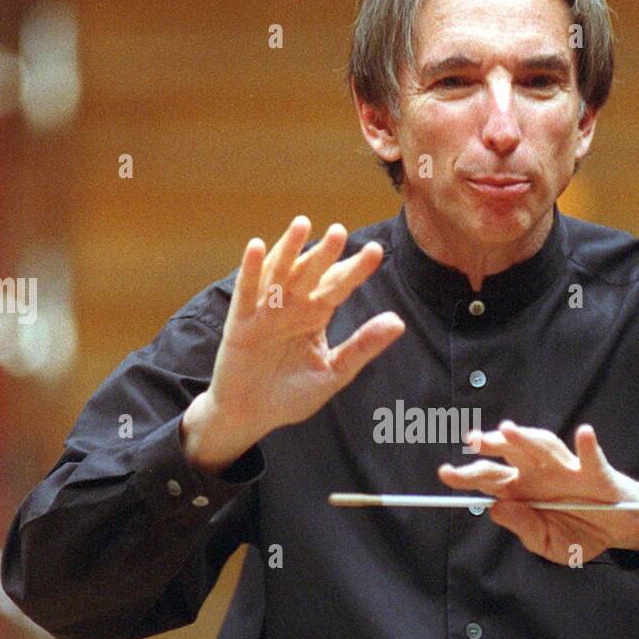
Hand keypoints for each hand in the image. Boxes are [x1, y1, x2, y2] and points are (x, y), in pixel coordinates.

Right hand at [185, 217, 404, 467]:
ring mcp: (265, 311)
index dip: (355, 269)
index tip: (376, 251)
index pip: (338, 286)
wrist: (251, 415)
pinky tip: (257, 245)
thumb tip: (399, 321)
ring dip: (289, 249)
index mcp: (316, 315)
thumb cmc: (292, 394)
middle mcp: (292, 306)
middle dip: (325, 254)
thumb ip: (363, 346)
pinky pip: (246, 292)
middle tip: (340, 231)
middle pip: (311, 274)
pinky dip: (250, 269)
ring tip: (302, 223)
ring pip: (279, 273)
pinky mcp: (240, 322)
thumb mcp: (334, 372)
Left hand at [436, 420, 638, 566]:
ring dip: (526, 437)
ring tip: (508, 429)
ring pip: (543, 446)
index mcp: (522, 490)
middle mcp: (539, 473)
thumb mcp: (547, 544)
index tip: (445, 473)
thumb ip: (523, 529)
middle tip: (473, 441)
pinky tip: (584, 434)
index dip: (465, 475)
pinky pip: (591, 458)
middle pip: (510, 453)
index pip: (488, 478)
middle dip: (491, 444)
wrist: (619, 532)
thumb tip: (496, 510)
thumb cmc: (579, 532)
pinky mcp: (596, 472)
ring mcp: (567, 469)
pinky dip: (588, 447)